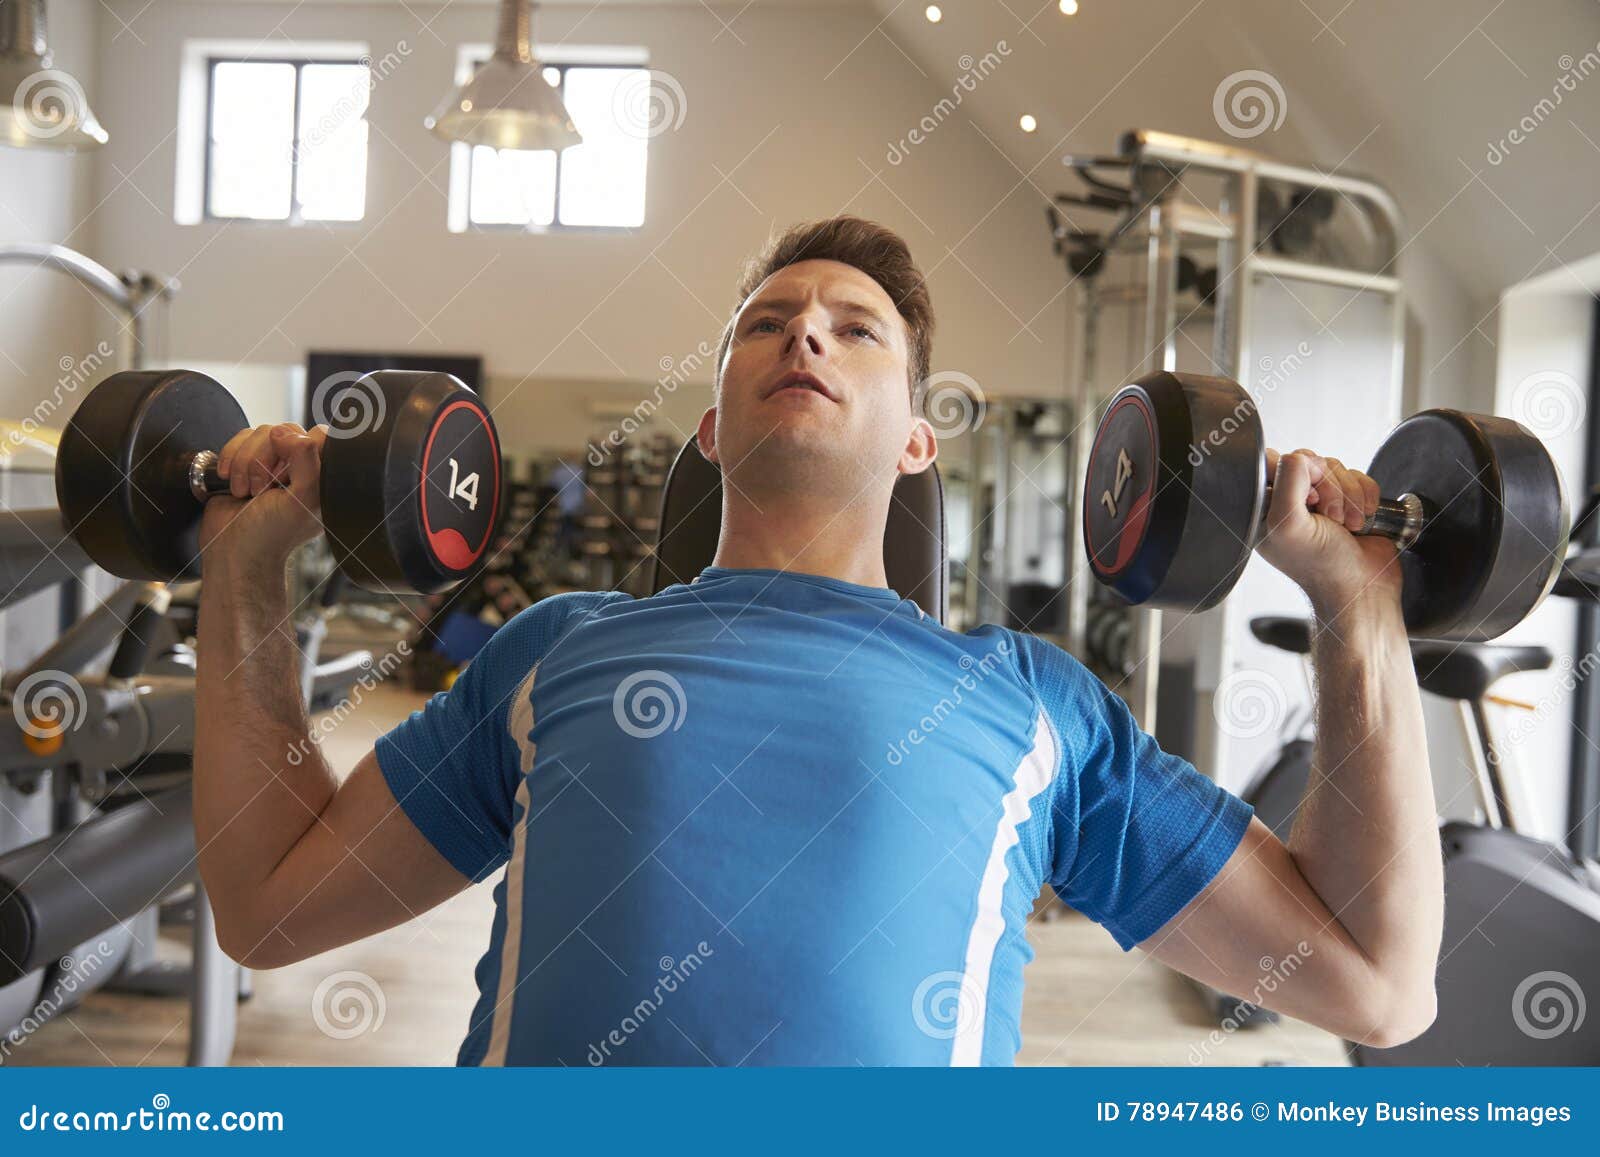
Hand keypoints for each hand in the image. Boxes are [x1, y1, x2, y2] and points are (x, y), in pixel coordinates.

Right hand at [198, 423, 329, 568]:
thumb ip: (307, 460)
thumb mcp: (302, 499)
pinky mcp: (247, 460)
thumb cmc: (271, 533)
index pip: (319, 436)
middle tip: (262, 491)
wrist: (233, 550)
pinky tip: (231, 483)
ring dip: (246, 464)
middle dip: (265, 460)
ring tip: (245, 492)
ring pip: (262, 432)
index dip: (298, 450)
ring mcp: (273, 462)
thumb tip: (283, 432)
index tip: (284, 477)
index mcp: (323, 476)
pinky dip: (231, 458)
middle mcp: (301, 467)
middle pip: (287, 430)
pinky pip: (241, 438)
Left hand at [1255, 448, 1402, 614]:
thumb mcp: (1288, 523)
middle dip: (1330, 488)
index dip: (1297, 472)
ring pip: (1336, 466)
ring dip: (1350, 495)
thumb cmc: (1323, 566)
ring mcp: (1322, 500)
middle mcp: (1291, 502)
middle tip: (1332, 518)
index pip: (1274, 462)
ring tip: (1349, 525)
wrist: (1364, 586)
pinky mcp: (1349, 500)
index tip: (1309, 499)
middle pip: (1309, 460)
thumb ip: (1287, 482)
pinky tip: (1363, 520)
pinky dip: (1365, 495)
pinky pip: (1358, 475)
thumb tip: (1302, 458)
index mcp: (1266, 508)